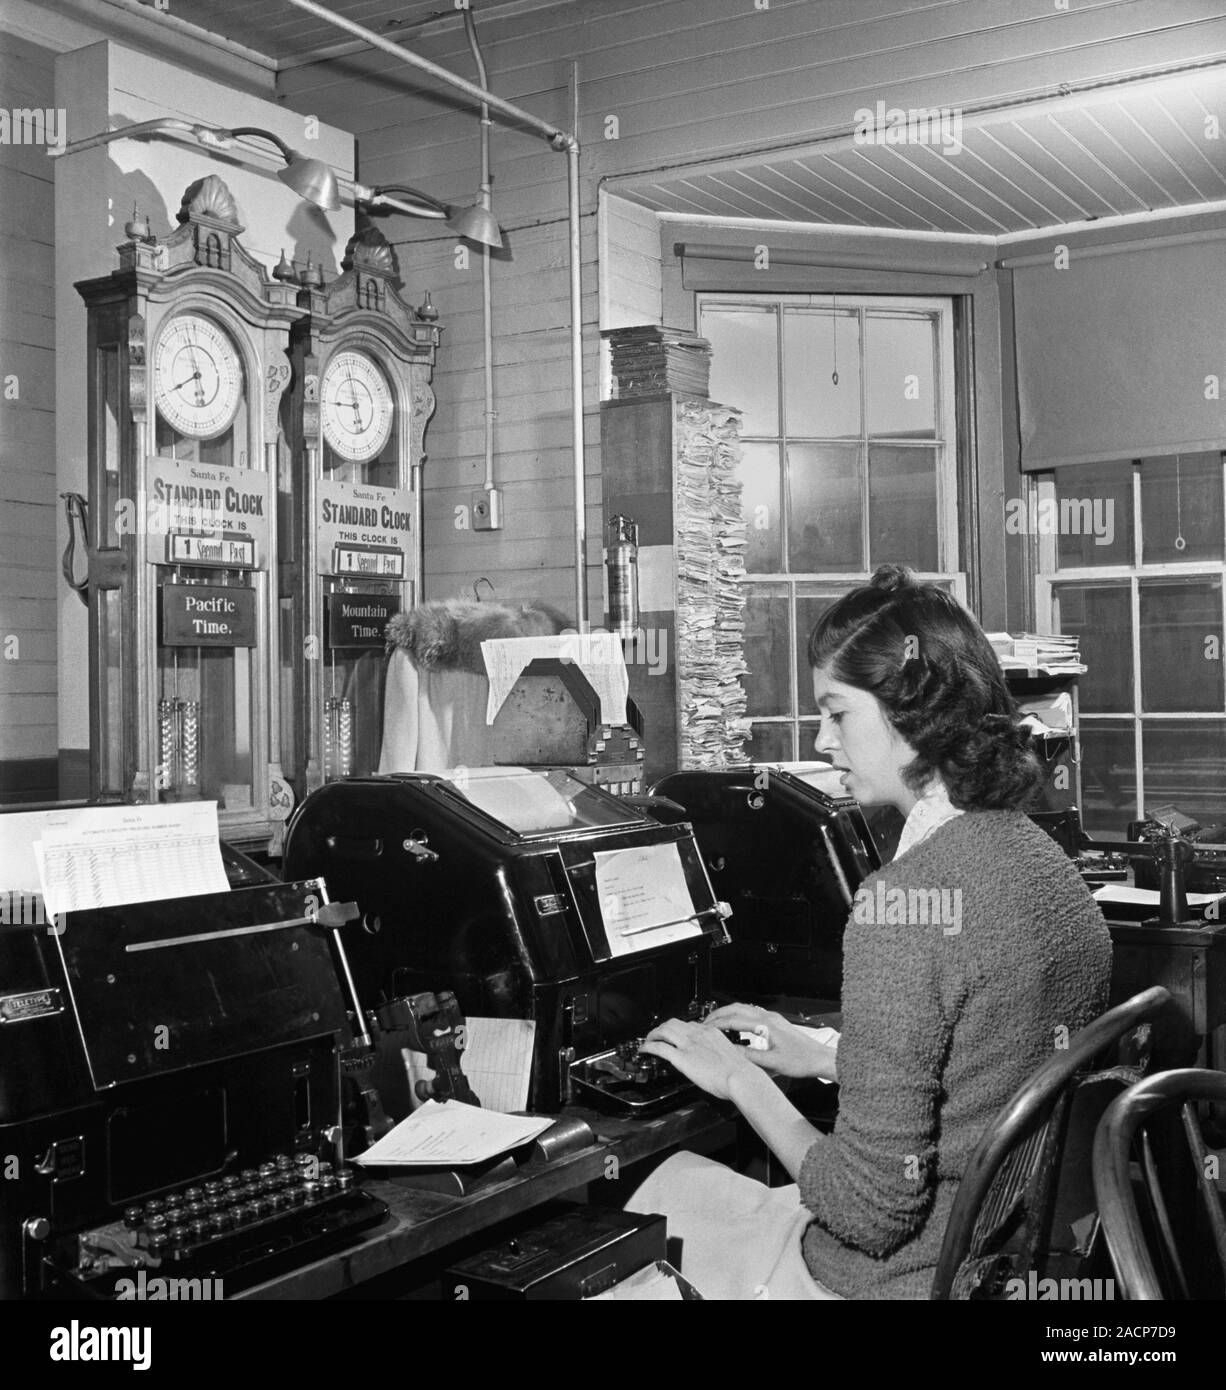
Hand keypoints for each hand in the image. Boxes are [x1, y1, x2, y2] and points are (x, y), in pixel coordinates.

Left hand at [638, 1018, 757, 1101]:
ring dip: (653, 1034)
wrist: (741, 1077)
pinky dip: (649, 1046)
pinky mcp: (682, 1057)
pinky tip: (645, 1050)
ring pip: (664, 1030)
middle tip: (657, 1034)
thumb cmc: (740, 1072)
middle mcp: (698, 1034)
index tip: (675, 1034)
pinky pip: (660, 1047)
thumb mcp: (728, 1054)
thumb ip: (716, 1052)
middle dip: (662, 1027)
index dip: (678, 1028)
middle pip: (673, 1022)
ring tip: (648, 1040)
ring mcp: (689, 1044)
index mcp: (710, 1032)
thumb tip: (712, 1059)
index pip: (689, 1024)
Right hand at [703, 1004, 838, 1081]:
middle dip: (719, 1014)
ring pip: (744, 1008)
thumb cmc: (801, 1060)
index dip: (717, 1023)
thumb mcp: (772, 1063)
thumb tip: (731, 1053)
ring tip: (716, 1022)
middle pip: (737, 1008)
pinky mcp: (776, 1022)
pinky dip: (738, 1015)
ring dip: (728, 1013)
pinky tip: (736, 1024)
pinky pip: (752, 1013)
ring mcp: (772, 1018)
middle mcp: (768, 1017)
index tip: (704, 1028)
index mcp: (765, 1024)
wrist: (819, 1058)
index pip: (734, 1019)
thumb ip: (749, 1057)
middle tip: (705, 1022)